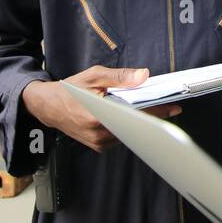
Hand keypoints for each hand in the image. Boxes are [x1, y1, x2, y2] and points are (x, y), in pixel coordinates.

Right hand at [22, 65, 181, 152]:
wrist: (48, 107)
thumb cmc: (70, 90)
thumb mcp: (94, 76)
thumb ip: (120, 77)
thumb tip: (143, 76)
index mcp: (98, 118)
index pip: (135, 116)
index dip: (157, 112)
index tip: (173, 108)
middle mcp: (99, 134)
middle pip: (135, 128)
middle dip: (151, 117)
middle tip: (168, 107)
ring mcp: (99, 143)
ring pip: (129, 134)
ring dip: (139, 123)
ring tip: (148, 109)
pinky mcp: (99, 146)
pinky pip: (121, 138)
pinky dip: (128, 128)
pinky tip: (130, 118)